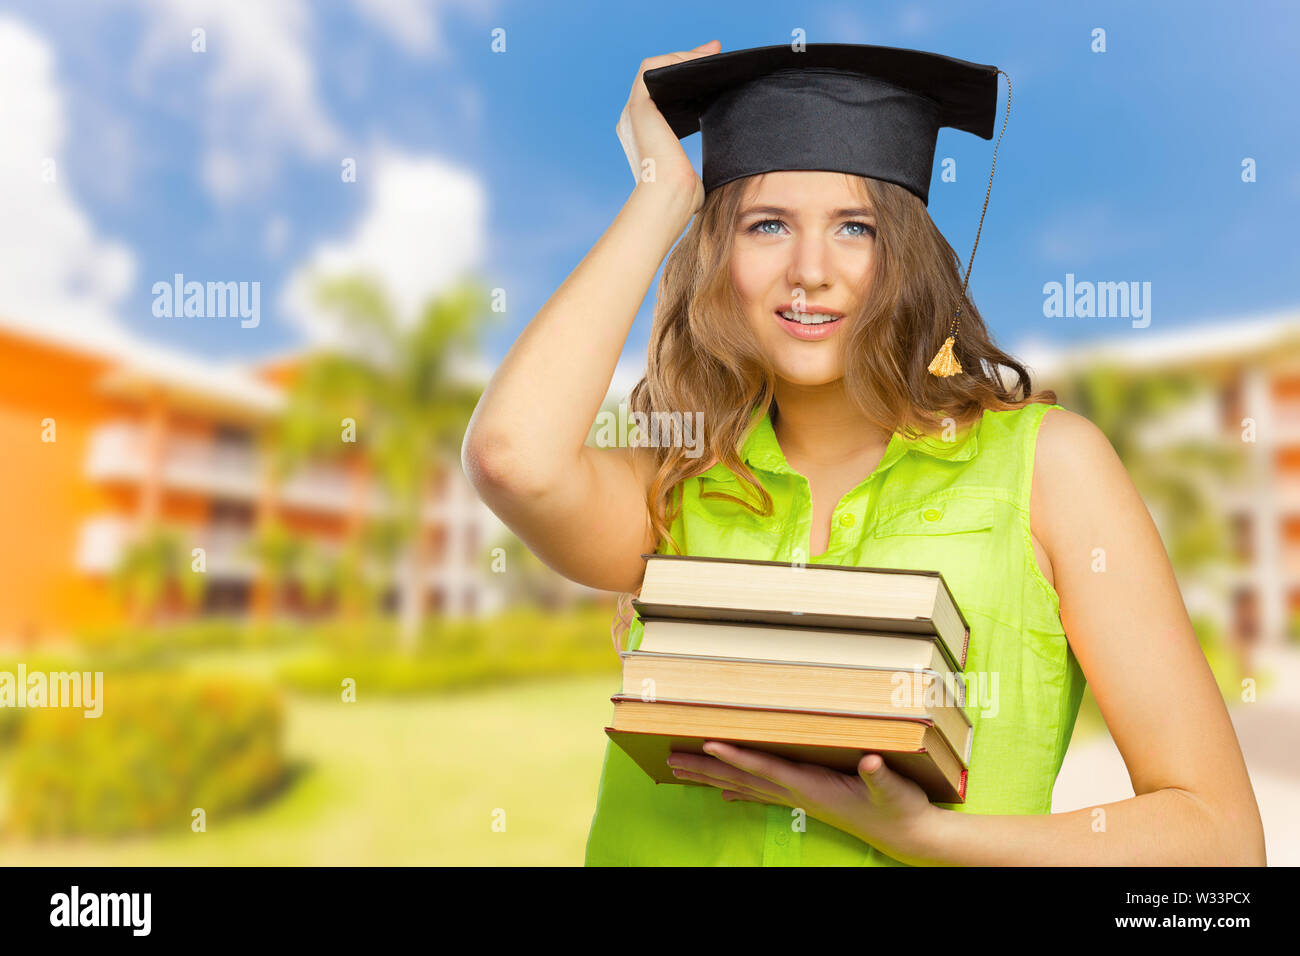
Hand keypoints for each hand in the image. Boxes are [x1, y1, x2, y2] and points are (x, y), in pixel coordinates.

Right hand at [616, 40, 718, 212]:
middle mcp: (633, 123)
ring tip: (710, 54)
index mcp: (643, 137)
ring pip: (654, 71)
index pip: (663, 99)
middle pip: (659, 81)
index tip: (710, 73)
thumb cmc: (683, 196)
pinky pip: (651, 69)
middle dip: (687, 63)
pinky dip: (673, 60)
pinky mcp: (638, 106)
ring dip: (682, 58)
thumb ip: (692, 162)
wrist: (671, 198)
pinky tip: (696, 62)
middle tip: (714, 55)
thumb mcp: (689, 174)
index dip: (685, 82)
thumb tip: (716, 159)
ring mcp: (632, 114)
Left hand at [666, 741, 939, 863]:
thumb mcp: (895, 790)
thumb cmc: (900, 809)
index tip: (708, 743)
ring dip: (712, 777)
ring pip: (745, 785)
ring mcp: (798, 798)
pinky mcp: (805, 799)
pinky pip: (761, 792)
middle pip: (742, 778)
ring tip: (681, 770)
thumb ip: (880, 775)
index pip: (767, 767)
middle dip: (706, 767)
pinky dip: (738, 788)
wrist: (907, 835)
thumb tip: (870, 761)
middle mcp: (797, 794)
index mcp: (812, 787)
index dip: (737, 755)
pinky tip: (722, 792)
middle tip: (672, 759)